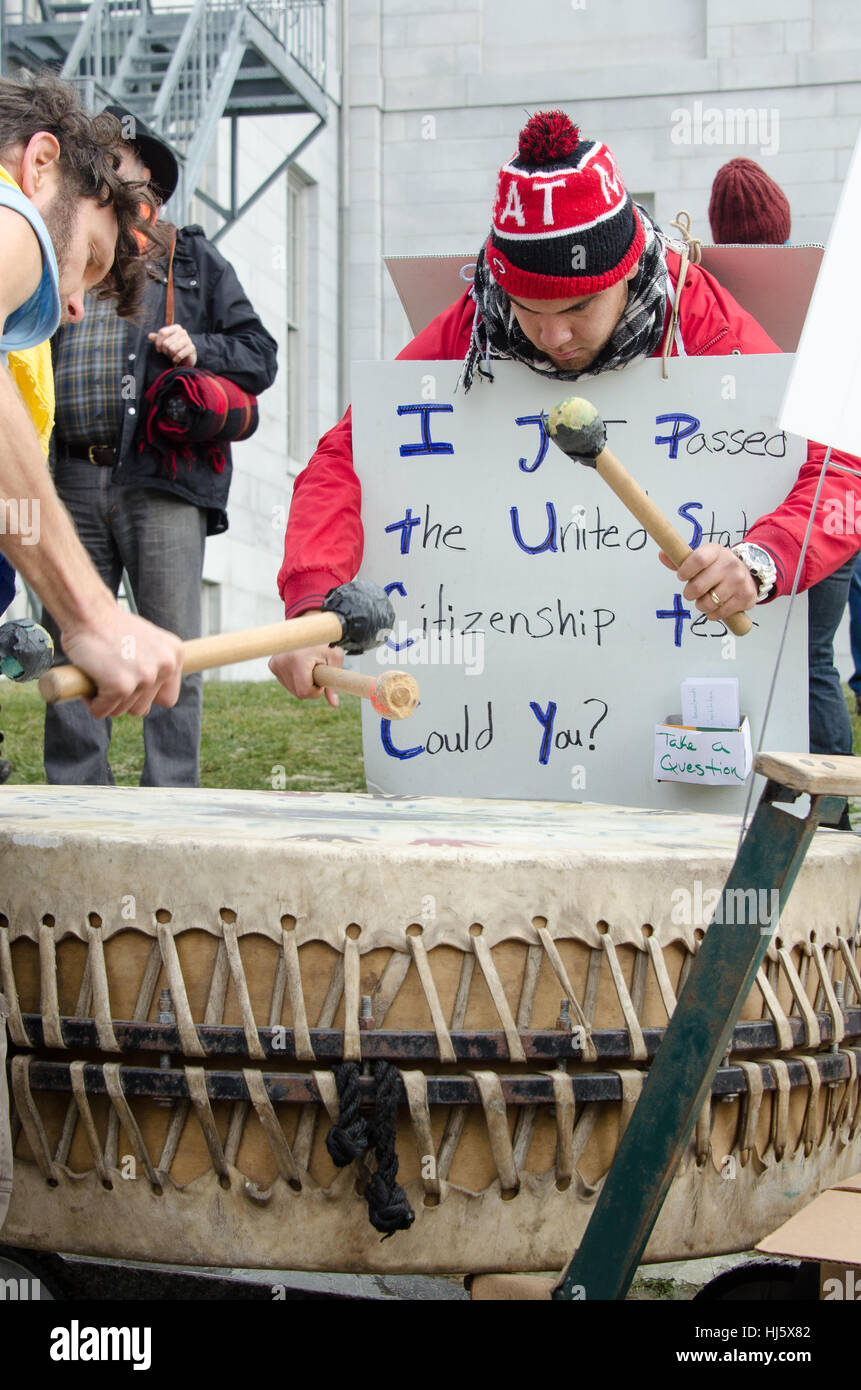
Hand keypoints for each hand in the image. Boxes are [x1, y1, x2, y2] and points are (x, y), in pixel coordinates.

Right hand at [60, 605, 183, 718]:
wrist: (88, 612)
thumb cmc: (110, 626)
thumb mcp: (147, 642)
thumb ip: (154, 665)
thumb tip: (149, 700)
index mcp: (174, 655)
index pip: (167, 699)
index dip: (145, 696)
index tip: (131, 683)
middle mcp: (165, 666)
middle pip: (143, 708)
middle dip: (122, 698)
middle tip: (108, 675)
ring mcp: (145, 677)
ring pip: (122, 711)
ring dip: (106, 700)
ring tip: (99, 674)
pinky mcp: (121, 687)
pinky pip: (102, 711)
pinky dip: (91, 702)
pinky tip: (89, 680)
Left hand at [148, 323, 197, 366]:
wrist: (186, 358)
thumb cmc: (174, 348)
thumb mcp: (164, 343)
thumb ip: (157, 338)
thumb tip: (149, 336)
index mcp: (176, 327)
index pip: (162, 332)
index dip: (158, 343)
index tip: (158, 349)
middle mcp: (182, 332)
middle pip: (166, 342)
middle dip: (165, 351)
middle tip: (168, 353)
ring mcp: (188, 340)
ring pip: (172, 349)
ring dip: (170, 355)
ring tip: (172, 356)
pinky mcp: (191, 348)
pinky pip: (179, 355)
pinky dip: (175, 359)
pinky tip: (176, 360)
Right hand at [269, 643, 344, 708]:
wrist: (309, 628)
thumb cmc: (325, 642)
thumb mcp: (335, 659)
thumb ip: (334, 682)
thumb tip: (334, 705)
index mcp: (298, 660)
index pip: (304, 691)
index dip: (316, 691)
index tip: (322, 679)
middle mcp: (282, 662)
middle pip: (298, 692)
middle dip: (310, 688)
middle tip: (317, 672)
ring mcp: (275, 664)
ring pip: (292, 689)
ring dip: (303, 684)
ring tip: (308, 667)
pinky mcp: (272, 665)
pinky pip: (286, 682)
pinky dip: (295, 679)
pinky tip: (300, 667)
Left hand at [658, 543, 756, 617]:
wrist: (748, 572)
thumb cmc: (718, 566)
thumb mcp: (703, 558)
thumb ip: (682, 559)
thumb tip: (662, 555)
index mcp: (716, 551)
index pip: (697, 560)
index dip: (685, 571)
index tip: (681, 576)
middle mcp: (730, 564)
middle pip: (699, 586)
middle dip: (689, 593)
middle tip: (691, 593)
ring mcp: (739, 581)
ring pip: (708, 602)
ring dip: (701, 605)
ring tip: (704, 600)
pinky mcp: (745, 597)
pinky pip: (720, 613)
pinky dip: (713, 614)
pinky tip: (714, 607)